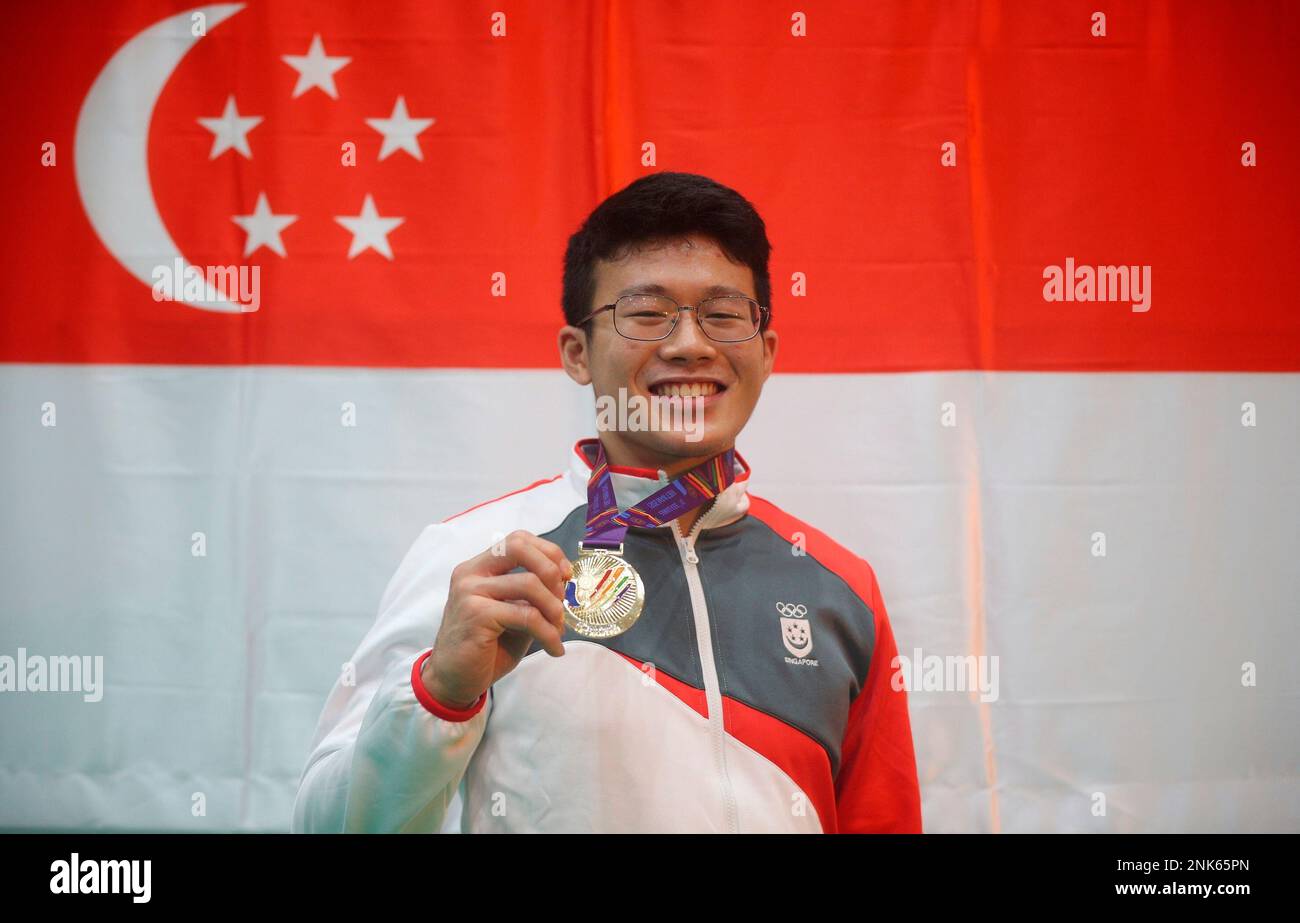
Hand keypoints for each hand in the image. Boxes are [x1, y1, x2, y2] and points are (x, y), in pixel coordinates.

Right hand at [420, 530, 571, 708]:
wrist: (453, 681)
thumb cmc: (485, 648)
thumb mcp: (513, 614)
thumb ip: (532, 595)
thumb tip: (563, 582)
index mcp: (478, 568)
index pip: (517, 540)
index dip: (548, 552)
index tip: (565, 575)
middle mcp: (470, 574)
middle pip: (518, 546)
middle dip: (550, 569)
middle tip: (562, 598)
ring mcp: (470, 592)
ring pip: (529, 583)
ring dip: (554, 609)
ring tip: (558, 632)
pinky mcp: (477, 614)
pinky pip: (527, 615)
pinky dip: (548, 633)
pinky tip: (554, 648)